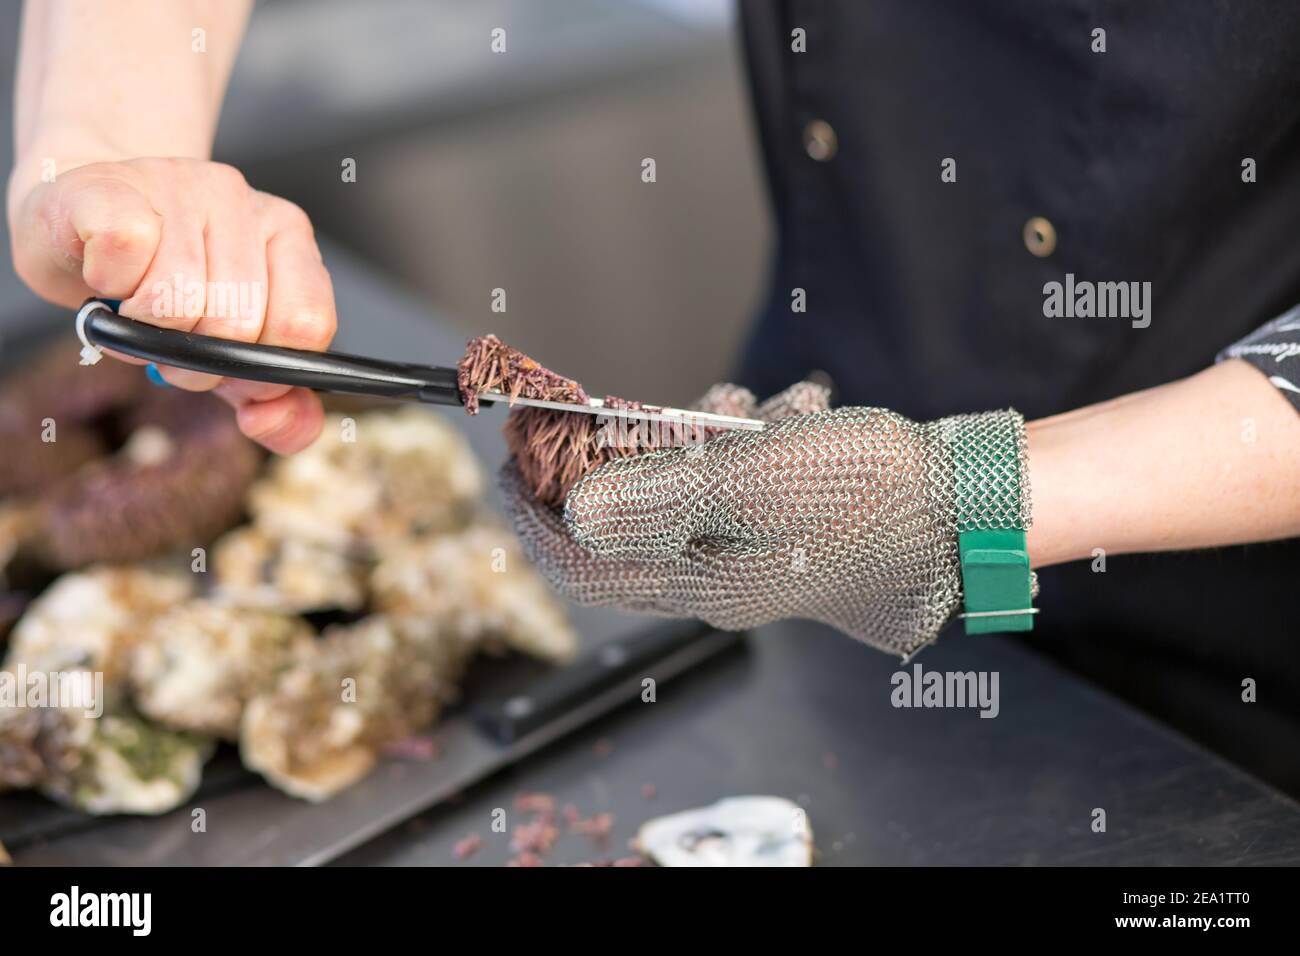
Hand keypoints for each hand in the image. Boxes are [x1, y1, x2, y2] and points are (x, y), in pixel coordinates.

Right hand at [9, 157, 335, 452]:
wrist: (73, 225)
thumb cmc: (158, 286)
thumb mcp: (232, 347)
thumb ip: (276, 402)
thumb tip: (268, 420)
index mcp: (287, 237)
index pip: (304, 325)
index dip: (261, 370)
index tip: (229, 369)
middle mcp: (242, 202)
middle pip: (237, 325)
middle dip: (195, 360)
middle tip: (170, 338)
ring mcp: (179, 184)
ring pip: (177, 300)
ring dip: (144, 327)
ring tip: (134, 306)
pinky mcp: (113, 184)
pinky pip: (126, 251)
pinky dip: (108, 284)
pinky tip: (107, 274)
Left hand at [504, 382, 1029, 655]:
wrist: (963, 499)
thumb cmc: (867, 491)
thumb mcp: (748, 482)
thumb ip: (652, 499)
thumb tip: (569, 513)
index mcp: (701, 583)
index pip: (584, 560)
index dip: (534, 515)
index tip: (505, 465)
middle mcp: (718, 579)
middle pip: (623, 523)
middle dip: (617, 457)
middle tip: (605, 412)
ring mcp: (750, 555)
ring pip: (680, 490)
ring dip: (695, 436)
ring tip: (738, 406)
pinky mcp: (778, 527)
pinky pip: (730, 481)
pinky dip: (744, 440)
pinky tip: (786, 413)